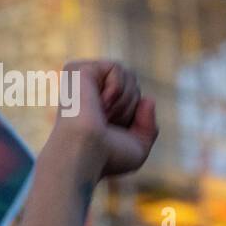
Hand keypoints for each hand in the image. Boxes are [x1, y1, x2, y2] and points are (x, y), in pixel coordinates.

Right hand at [53, 60, 158, 178]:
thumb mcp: (138, 146)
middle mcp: (87, 91)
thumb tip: (148, 99)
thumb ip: (149, 126)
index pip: (133, 96)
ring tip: (104, 114)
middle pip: (132, 83)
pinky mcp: (77, 69)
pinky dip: (116, 89)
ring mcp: (81, 79)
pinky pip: (116, 68)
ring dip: (124, 100)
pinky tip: (99, 104)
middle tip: (110, 122)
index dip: (133, 114)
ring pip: (127, 74)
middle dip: (130, 105)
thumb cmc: (108, 157)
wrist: (86, 153)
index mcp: (96, 106)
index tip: (116, 131)